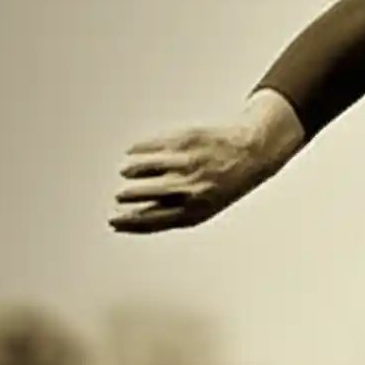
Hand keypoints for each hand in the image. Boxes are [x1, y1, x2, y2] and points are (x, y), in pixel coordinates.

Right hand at [110, 90, 304, 233]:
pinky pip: (150, 146)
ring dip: (131, 171)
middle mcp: (190, 188)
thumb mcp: (201, 207)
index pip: (152, 221)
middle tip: (120, 197)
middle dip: (127, 196)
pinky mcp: (185, 140)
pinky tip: (133, 152)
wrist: (252, 152)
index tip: (113, 221)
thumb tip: (128, 221)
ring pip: (143, 167)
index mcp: (195, 210)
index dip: (128, 223)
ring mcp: (187, 163)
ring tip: (128, 171)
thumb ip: (168, 213)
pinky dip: (138, 150)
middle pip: (143, 194)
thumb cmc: (221, 185)